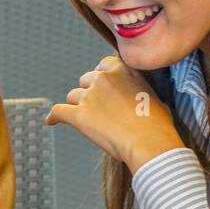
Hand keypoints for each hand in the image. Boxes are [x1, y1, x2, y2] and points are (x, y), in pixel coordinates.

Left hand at [48, 55, 182, 173]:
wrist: (149, 142)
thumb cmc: (157, 123)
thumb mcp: (153, 93)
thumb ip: (137, 86)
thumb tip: (134, 94)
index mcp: (122, 69)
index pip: (103, 66)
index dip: (102, 79)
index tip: (104, 89)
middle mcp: (103, 78)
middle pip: (86, 80)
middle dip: (90, 93)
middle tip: (99, 108)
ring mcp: (89, 96)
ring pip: (73, 96)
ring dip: (78, 106)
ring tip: (89, 121)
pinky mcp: (78, 115)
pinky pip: (58, 111)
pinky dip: (54, 116)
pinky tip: (52, 121)